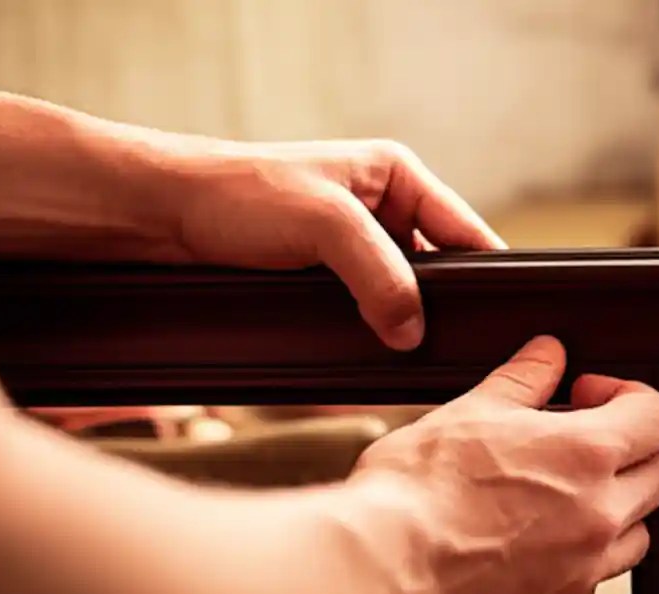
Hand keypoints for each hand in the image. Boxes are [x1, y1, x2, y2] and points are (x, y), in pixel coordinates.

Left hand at [175, 139, 505, 350]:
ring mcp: (353, 247)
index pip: (467, 229)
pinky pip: (366, 310)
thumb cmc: (238, 193)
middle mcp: (382, 209)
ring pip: (401, 296)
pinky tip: (371, 351)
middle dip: (438, 305)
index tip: (498, 313)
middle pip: (438, 269)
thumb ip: (381, 275)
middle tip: (446, 342)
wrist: (160, 215)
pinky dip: (370, 331)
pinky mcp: (325, 278)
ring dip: (400, 322)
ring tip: (405, 349)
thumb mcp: (325, 224)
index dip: (486, 270)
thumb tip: (414, 331)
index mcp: (396, 176)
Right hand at [349, 336, 658, 593]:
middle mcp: (599, 516)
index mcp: (586, 456)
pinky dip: (580, 559)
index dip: (630, 396)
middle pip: (656, 476)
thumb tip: (547, 355)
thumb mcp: (471, 410)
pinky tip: (536, 543)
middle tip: (578, 442)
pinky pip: (594, 581)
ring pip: (635, 535)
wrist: (383, 567)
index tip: (592, 396)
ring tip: (561, 496)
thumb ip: (523, 378)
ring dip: (614, 509)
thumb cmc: (417, 492)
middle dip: (628, 452)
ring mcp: (582, 570)